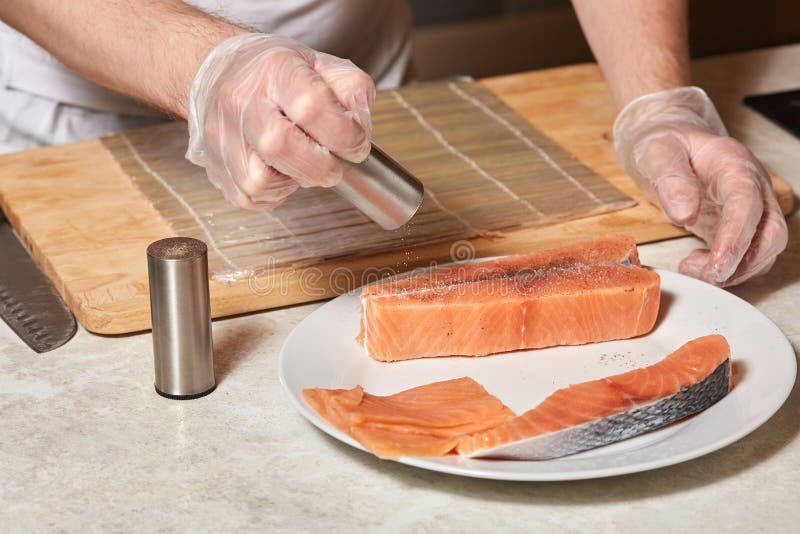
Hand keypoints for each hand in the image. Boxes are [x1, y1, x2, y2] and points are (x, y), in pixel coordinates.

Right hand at [186, 33, 374, 208]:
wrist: (218, 71)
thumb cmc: (276, 74)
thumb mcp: (321, 64)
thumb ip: (351, 88)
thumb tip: (358, 120)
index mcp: (274, 70)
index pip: (311, 106)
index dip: (345, 135)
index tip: (356, 144)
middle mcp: (240, 100)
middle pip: (279, 145)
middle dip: (320, 167)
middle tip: (333, 165)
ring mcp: (221, 134)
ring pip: (258, 181)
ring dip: (292, 182)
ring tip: (300, 163)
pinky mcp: (213, 164)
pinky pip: (249, 198)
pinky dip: (273, 193)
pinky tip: (280, 171)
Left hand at [613, 87, 787, 285]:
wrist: (669, 140)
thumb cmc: (664, 143)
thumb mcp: (657, 151)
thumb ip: (671, 179)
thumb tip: (684, 212)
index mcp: (733, 164)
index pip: (747, 203)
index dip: (736, 236)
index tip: (717, 262)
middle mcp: (751, 187)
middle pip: (770, 233)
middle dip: (742, 262)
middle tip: (704, 275)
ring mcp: (749, 208)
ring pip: (763, 250)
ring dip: (734, 271)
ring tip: (693, 269)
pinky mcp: (737, 226)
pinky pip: (747, 256)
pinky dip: (728, 270)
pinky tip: (698, 266)